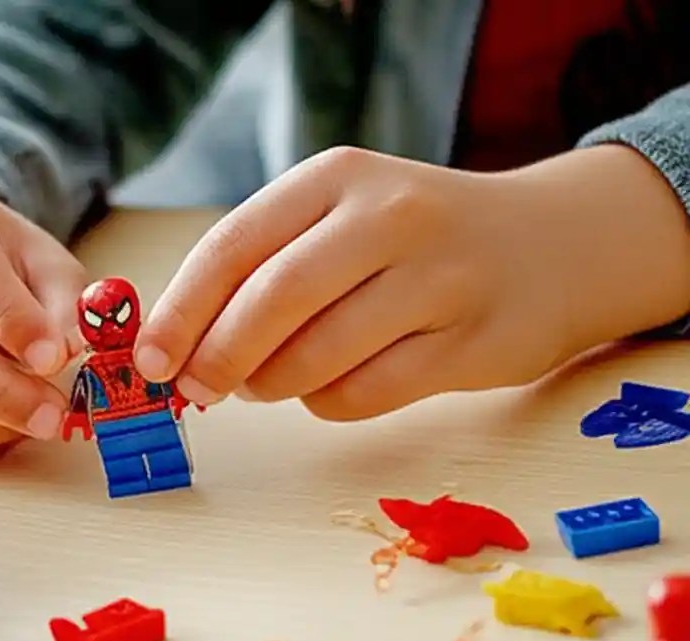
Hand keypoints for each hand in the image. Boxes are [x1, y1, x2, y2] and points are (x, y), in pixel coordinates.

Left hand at [134, 145, 689, 419]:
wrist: (550, 243)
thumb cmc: (412, 238)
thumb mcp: (338, 217)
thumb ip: (264, 265)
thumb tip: (179, 343)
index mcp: (336, 179)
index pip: (234, 244)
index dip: (181, 311)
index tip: (149, 361)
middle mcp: (390, 217)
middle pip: (275, 299)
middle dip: (219, 356)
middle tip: (195, 391)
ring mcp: (440, 278)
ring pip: (321, 355)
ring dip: (274, 384)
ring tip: (266, 383)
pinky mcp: (475, 341)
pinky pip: (370, 393)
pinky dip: (328, 403)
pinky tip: (326, 390)